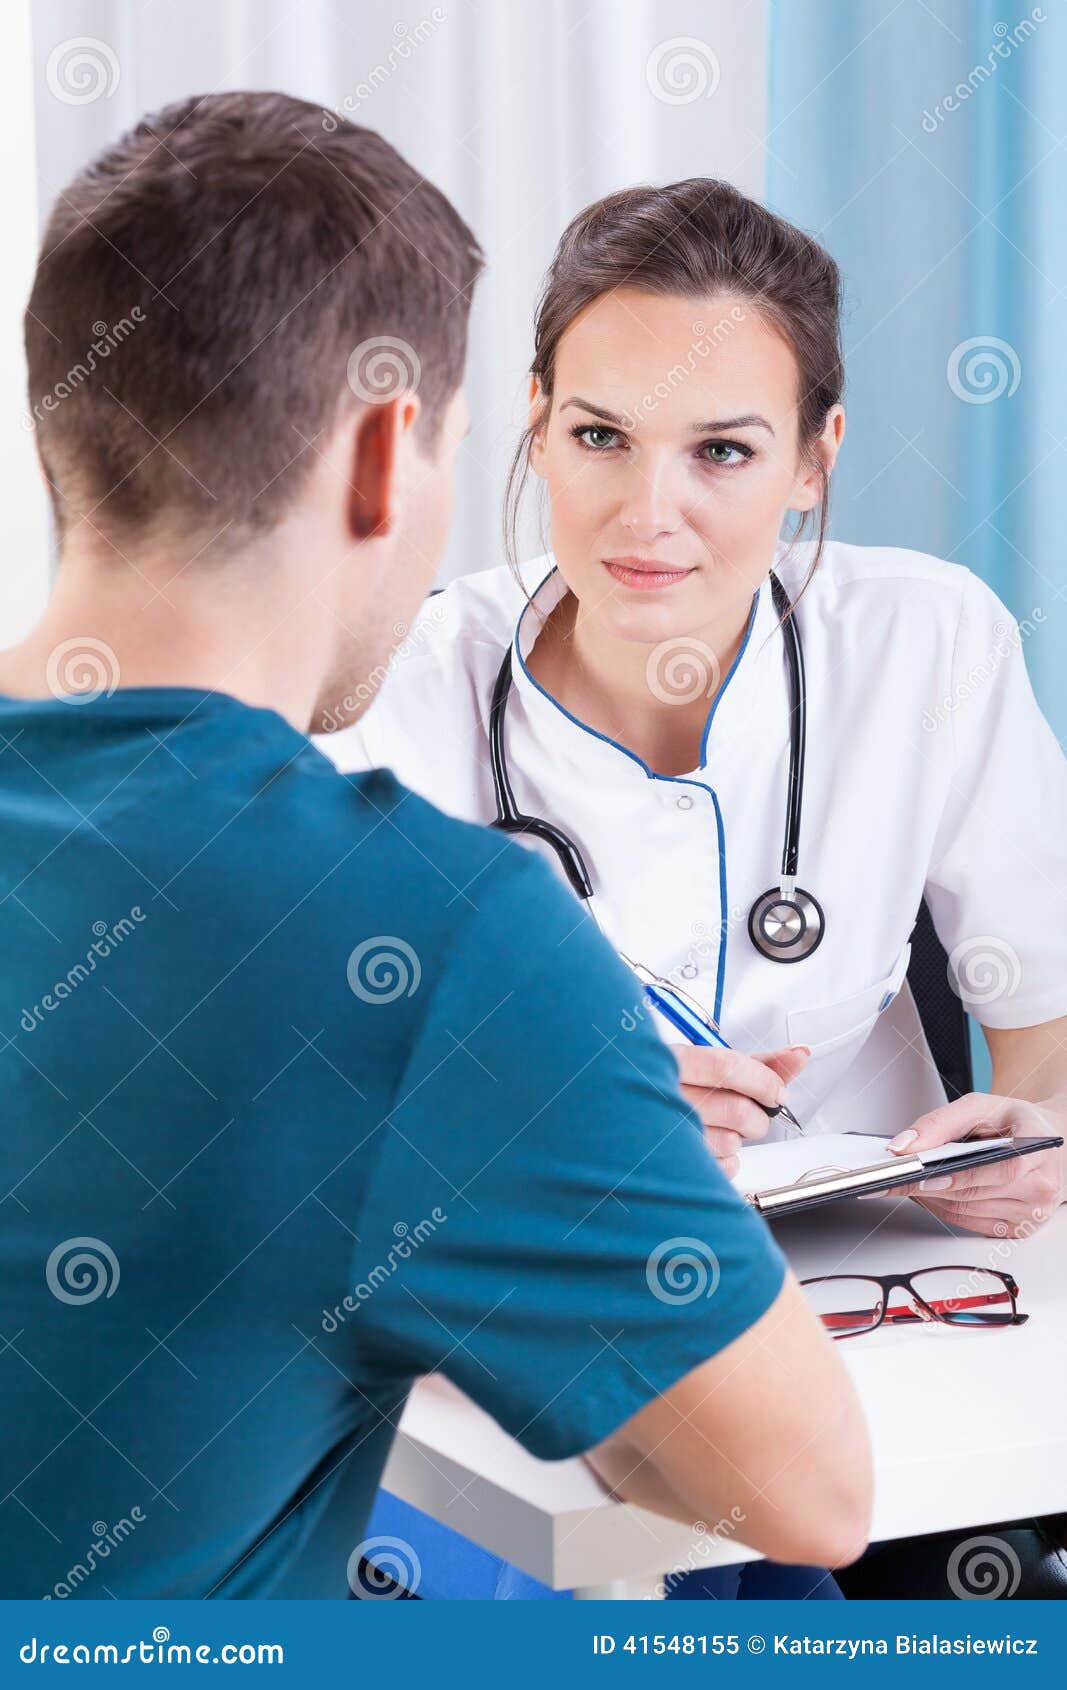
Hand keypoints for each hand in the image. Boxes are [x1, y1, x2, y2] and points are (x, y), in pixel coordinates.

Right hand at [674, 1044, 810, 1174]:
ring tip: (720, 1127)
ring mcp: (665, 1134)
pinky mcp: (671, 1165)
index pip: (728, 1068)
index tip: (777, 1091)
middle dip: (757, 1115)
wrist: (629, 1117)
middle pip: (738, 1110)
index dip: (764, 1081)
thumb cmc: (671, 1088)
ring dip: (738, 1137)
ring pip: (732, 1142)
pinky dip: (727, 1160)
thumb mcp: (705, 1064)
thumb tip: (798, 1054)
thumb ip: (754, 1062)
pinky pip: (722, 1169)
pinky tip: (710, 1145)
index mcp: (670, 1062)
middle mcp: (663, 1096)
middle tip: (750, 1112)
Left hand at [883, 1091, 1066, 1237]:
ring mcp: (1029, 1215)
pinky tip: (928, 1192)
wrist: (1046, 1141)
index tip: (918, 1176)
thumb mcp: (980, 1106)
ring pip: (965, 1213)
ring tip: (905, 1180)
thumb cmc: (1015, 1122)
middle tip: (889, 1177)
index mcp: (1038, 1153)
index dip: (956, 1176)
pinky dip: (942, 1208)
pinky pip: (968, 1223)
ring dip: (930, 1199)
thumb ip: (940, 1123)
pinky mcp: (1015, 1230)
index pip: (997, 1170)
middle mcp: (1040, 1189)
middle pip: (973, 1195)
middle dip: (925, 1187)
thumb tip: (905, 1146)